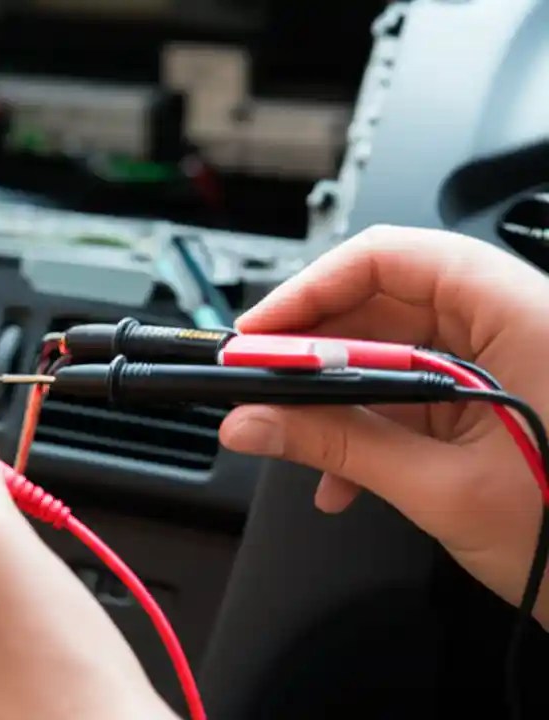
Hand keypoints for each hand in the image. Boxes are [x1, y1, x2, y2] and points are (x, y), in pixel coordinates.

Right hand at [218, 225, 548, 627]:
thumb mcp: (443, 489)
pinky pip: (408, 388)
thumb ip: (338, 448)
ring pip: (390, 347)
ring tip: (292, 434)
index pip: (397, 258)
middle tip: (258, 378)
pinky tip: (339, 476)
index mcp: (523, 317)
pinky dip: (365, 425)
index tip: (262, 332)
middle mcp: (512, 323)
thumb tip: (252, 423)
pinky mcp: (487, 397)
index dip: (317, 286)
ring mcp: (500, 361)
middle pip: (386, 298)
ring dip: (333, 395)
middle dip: (313, 345)